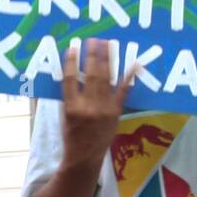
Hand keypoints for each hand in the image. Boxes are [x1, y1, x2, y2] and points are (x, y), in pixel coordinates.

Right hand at [60, 38, 134, 172]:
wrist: (85, 157)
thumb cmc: (71, 136)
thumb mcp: (63, 116)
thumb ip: (68, 96)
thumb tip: (72, 73)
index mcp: (71, 108)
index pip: (70, 79)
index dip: (71, 62)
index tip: (72, 48)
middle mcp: (88, 107)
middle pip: (91, 75)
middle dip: (93, 56)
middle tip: (93, 40)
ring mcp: (104, 109)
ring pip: (106, 79)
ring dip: (108, 59)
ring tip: (108, 44)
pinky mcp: (116, 111)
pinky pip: (124, 91)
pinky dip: (129, 76)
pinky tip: (133, 62)